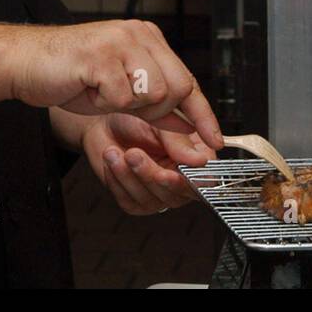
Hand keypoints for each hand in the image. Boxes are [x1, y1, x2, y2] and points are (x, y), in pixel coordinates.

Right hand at [5, 19, 222, 150]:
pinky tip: (87, 88)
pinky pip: (123, 98)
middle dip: (154, 111)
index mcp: (148, 38)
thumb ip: (156, 106)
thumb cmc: (72, 75)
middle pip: (176, 89)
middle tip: (122, 103)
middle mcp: (139, 34)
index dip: (203, 113)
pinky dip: (103, 103)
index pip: (188, 79)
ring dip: (125, 105)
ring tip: (100, 91)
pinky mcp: (102, 55)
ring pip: (153, 95)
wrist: (26, 62)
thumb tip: (190, 129)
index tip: (214, 140)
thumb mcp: (122, 93)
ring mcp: (121, 41)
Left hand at [82, 112, 217, 214]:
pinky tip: (113, 160)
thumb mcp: (161, 115)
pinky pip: (131, 202)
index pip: (206, 180)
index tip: (170, 173)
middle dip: (152, 176)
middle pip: (177, 194)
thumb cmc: (137, 108)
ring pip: (153, 201)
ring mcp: (159, 189)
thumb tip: (200, 160)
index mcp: (197, 154)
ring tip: (116, 152)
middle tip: (134, 154)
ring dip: (131, 176)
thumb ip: (179, 139)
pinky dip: (118, 181)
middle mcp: (180, 175)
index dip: (191, 182)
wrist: (105, 115)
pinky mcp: (135, 197)